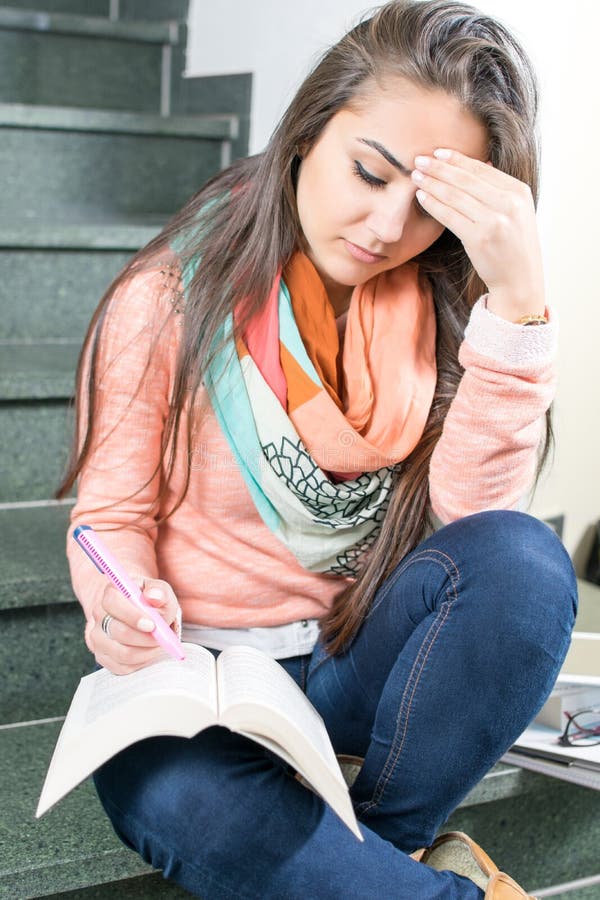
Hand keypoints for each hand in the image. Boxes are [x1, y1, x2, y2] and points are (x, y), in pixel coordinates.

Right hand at [85, 576, 180, 674]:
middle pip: (117, 631)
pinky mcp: (102, 656)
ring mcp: (98, 637)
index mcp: (111, 593)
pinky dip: (140, 663)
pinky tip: (149, 653)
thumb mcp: (160, 592)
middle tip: (161, 638)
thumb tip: (154, 597)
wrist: (145, 617)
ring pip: (121, 652)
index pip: (113, 602)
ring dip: (145, 652)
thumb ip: (159, 591)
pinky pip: (121, 667)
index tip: (152, 625)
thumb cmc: (152, 603)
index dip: (132, 616)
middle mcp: (99, 614)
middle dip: (144, 638)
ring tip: (158, 645)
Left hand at [412, 149, 544, 320]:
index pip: (481, 169)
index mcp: (519, 191)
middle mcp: (509, 203)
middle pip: (466, 179)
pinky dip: (434, 205)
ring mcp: (494, 221)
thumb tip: (479, 162)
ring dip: (432, 184)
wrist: (520, 278)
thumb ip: (499, 188)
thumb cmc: (513, 244)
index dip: (457, 159)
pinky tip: (422, 197)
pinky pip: (450, 216)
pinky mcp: (479, 238)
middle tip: (419, 160)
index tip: (438, 153)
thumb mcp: (516, 211)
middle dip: (440, 168)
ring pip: (455, 196)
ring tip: (416, 177)